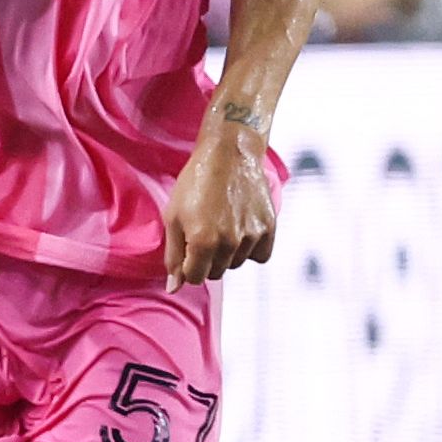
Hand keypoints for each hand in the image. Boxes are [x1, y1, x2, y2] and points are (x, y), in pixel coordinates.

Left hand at [164, 121, 279, 284]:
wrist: (229, 153)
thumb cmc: (196, 182)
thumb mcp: (173, 216)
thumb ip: (173, 256)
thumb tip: (174, 288)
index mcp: (202, 241)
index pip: (194, 278)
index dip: (188, 265)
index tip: (188, 248)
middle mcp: (229, 243)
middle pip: (216, 273)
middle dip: (207, 259)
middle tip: (205, 232)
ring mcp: (251, 236)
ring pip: (237, 264)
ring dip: (228, 253)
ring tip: (223, 224)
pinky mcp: (268, 228)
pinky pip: (260, 255)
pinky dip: (251, 249)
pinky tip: (241, 229)